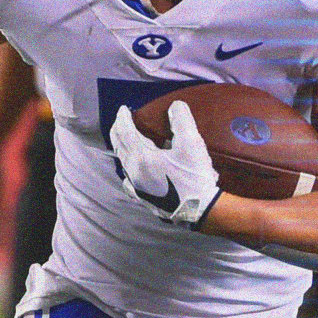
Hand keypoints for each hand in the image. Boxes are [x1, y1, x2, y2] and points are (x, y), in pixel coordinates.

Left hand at [109, 100, 221, 227]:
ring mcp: (136, 186)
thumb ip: (182, 120)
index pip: (124, 132)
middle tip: (122, 120)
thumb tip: (175, 106)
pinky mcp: (143, 197)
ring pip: (123, 162)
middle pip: (119, 146)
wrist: (199, 210)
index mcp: (142, 157)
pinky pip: (128, 180)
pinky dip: (129, 168)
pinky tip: (134, 169)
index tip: (124, 109)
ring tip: (129, 139)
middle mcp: (133, 172)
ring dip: (123, 147)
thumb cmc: (195, 177)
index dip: (122, 118)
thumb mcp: (192, 144)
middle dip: (119, 130)